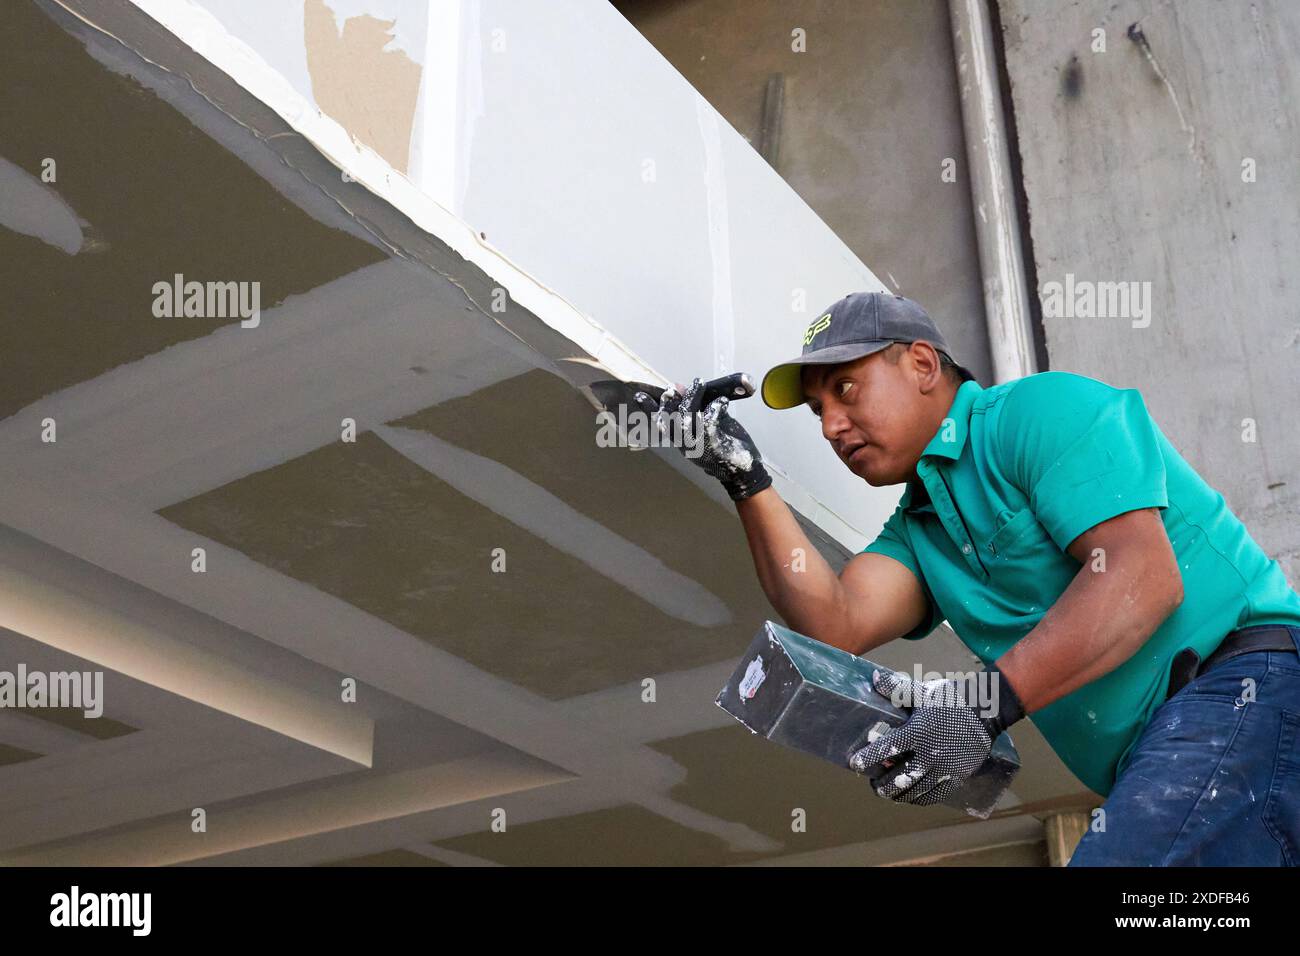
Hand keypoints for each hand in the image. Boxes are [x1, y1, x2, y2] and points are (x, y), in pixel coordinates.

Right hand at [635, 377, 771, 501]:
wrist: (743, 472)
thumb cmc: (726, 445)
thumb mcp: (708, 424)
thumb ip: (696, 407)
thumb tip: (680, 387)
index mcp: (681, 440)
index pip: (661, 423)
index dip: (649, 409)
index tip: (639, 396)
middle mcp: (685, 443)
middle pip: (670, 418)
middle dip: (670, 400)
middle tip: (675, 386)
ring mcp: (697, 444)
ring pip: (686, 416)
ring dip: (692, 397)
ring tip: (699, 383)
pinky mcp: (712, 443)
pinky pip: (709, 420)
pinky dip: (715, 406)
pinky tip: (722, 401)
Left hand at [847, 668, 995, 807]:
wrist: (985, 712)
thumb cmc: (950, 701)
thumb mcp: (922, 692)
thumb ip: (897, 688)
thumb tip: (873, 678)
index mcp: (918, 732)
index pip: (887, 748)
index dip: (868, 758)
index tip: (855, 764)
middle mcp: (930, 754)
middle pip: (899, 778)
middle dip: (882, 784)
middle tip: (873, 783)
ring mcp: (944, 769)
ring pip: (915, 791)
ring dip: (897, 795)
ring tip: (886, 793)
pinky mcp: (956, 778)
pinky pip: (934, 796)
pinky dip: (919, 800)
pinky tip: (910, 798)